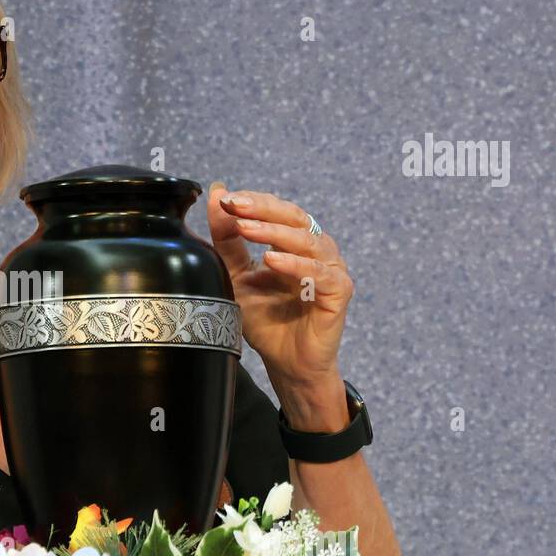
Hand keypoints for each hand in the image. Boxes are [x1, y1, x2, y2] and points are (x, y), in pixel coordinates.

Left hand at [202, 181, 353, 415]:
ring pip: (307, 241)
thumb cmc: (266, 320)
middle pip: (294, 217)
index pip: (277, 210)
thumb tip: (217, 192)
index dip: (253, 201)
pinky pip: (319, 274)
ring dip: (274, 232)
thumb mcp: (237, 275)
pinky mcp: (339, 292)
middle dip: (262, 209)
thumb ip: (227, 239)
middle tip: (235, 205)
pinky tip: (271, 260)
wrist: (285, 362)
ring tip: (246, 228)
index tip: (224, 199)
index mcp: (293, 243)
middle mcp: (315, 251)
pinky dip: (295, 265)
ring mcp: (330, 270)